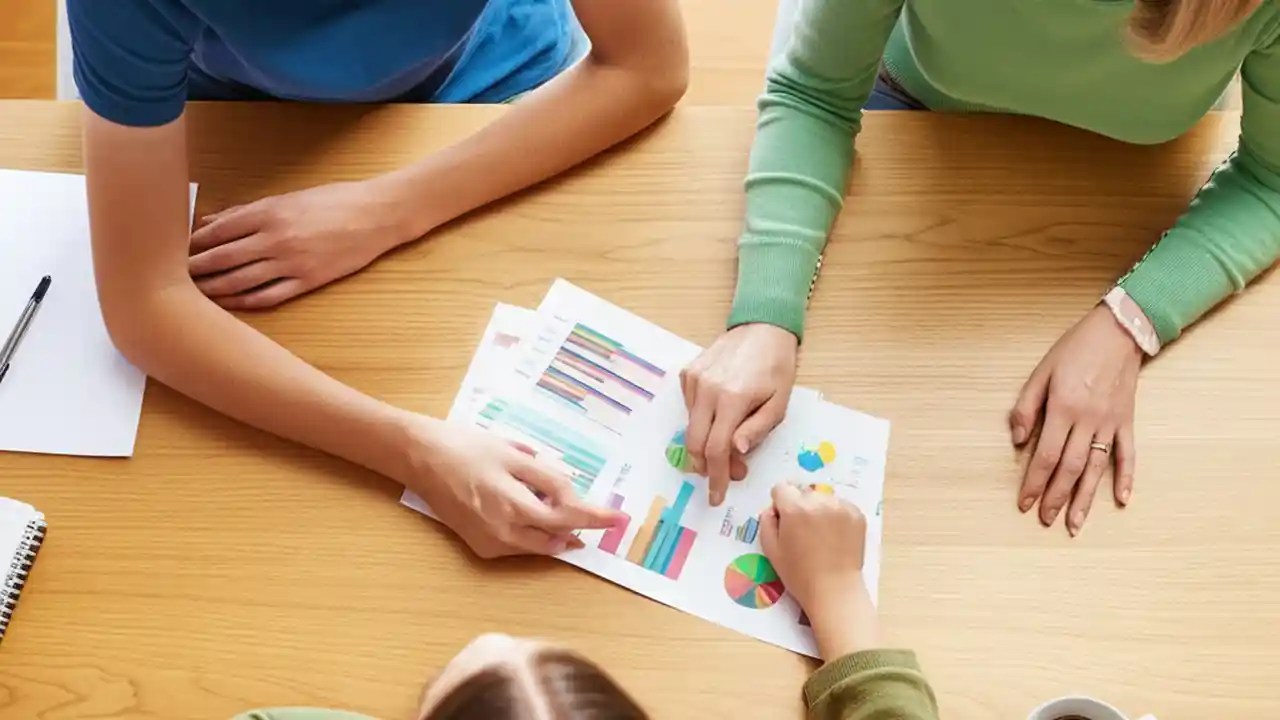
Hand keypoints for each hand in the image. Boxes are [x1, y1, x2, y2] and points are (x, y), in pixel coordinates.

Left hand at [189, 179, 417, 309]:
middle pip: (221, 259)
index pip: (217, 232)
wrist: (376, 215)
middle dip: (193, 269)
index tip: (173, 250)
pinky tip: (229, 303)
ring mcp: (292, 263)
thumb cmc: (334, 201)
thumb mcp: (288, 198)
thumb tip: (212, 222)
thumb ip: (248, 212)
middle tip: (170, 277)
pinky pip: (268, 296)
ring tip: (192, 294)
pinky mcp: (308, 280)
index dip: (192, 244)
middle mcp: (276, 239)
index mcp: (269, 213)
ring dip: (212, 289)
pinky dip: (244, 302)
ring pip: (239, 281)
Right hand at [401, 417, 620, 558]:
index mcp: (512, 502)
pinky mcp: (480, 548)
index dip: (595, 518)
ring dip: (560, 535)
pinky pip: (519, 548)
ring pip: (539, 547)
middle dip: (581, 528)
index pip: (566, 516)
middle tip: (601, 518)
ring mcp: (490, 542)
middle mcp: (503, 530)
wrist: (420, 458)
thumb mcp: (511, 453)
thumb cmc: (466, 447)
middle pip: (556, 537)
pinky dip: (535, 538)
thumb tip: (572, 496)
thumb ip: (545, 478)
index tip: (619, 519)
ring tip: (573, 520)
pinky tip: (539, 520)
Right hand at [681, 324, 797, 505]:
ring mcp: (693, 380)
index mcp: (733, 399)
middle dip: (706, 467)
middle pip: (695, 442)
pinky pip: (689, 408)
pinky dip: (701, 420)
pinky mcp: (687, 374)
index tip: (717, 495)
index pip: (717, 449)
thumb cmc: (776, 366)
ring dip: (705, 443)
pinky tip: (720, 414)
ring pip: (690, 426)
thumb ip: (757, 429)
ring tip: (729, 443)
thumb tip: (735, 452)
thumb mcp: (779, 402)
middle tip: (723, 475)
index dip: (717, 476)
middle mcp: (707, 389)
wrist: (762, 328)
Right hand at [760, 484, 877, 659]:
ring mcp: (841, 506)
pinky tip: (835, 537)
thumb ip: (766, 522)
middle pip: (803, 493)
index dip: (780, 504)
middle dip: (800, 507)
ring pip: (823, 499)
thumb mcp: (771, 549)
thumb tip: (773, 509)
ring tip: (822, 537)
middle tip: (804, 533)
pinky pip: (841, 506)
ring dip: (820, 510)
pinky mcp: (857, 515)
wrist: (835, 590)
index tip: (785, 522)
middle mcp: (819, 501)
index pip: (781, 488)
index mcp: (795, 508)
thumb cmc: (799, 574)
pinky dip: (837, 516)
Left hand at [1010, 304, 1142, 535]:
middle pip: (1069, 468)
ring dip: (1085, 498)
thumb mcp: (1040, 372)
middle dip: (1056, 497)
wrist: (1118, 333)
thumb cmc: (1074, 351)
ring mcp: (1110, 423)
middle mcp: (1087, 420)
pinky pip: (1127, 454)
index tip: (1024, 503)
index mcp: (1062, 408)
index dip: (1034, 482)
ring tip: (1075, 524)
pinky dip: (1126, 478)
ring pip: (1096, 468)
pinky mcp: (1127, 421)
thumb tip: (1018, 441)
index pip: (1045, 456)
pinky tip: (1122, 499)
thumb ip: (1026, 407)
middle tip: (1045, 520)